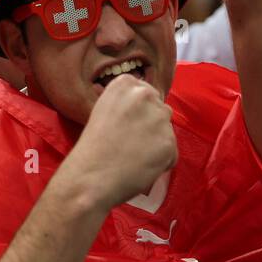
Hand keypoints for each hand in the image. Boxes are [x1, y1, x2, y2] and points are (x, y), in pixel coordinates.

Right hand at [62, 75, 176, 209]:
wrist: (90, 177)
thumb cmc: (92, 147)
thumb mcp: (104, 110)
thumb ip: (128, 104)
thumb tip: (148, 108)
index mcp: (126, 84)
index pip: (147, 93)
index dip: (139, 113)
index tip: (127, 125)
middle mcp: (145, 95)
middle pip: (160, 110)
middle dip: (150, 126)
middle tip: (130, 143)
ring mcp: (160, 119)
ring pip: (167, 131)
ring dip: (157, 143)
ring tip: (134, 156)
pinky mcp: (169, 142)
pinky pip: (172, 153)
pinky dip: (161, 162)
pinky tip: (141, 167)